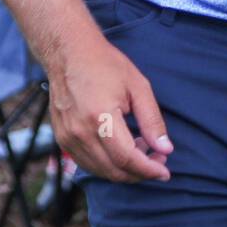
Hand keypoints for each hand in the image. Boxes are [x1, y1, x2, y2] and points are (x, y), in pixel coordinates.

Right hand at [48, 39, 174, 183]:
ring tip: (141, 149)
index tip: (165, 172)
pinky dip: (107, 164)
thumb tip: (165, 150)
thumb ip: (152, 120)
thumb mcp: (138, 86)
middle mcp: (80, 132)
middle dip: (139, 173)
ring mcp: (67, 138)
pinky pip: (87, 163)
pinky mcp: (61, 139)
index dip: (148, 170)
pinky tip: (120, 149)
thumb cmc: (105, 65)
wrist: (69, 53)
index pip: (127, 159)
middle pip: (113, 170)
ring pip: (100, 171)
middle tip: (157, 160)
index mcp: (100, 117)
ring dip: (124, 170)